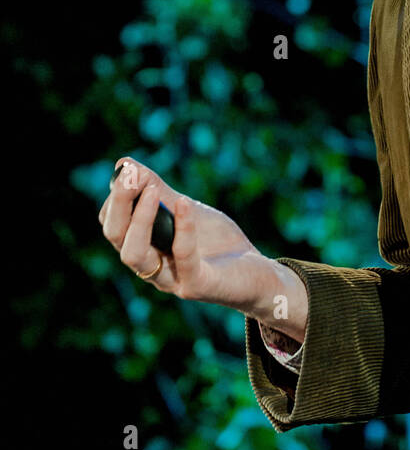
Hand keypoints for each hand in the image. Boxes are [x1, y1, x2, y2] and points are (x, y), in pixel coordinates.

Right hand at [98, 156, 303, 328]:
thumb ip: (157, 191)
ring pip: (134, 254)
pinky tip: (185, 203)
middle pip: (116, 237)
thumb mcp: (186, 210)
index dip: (116, 197)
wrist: (257, 273)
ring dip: (140, 219)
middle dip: (119, 203)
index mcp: (143, 247)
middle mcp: (149, 266)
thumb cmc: (216, 242)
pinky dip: (182, 227)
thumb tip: (123, 164)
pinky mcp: (196, 285)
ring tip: (152, 190)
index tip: (128, 170)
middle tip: (130, 175)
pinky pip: (182, 256)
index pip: (112, 223)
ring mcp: (171, 279)